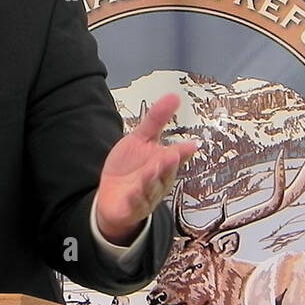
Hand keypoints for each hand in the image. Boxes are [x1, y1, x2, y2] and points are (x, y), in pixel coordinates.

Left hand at [96, 92, 198, 244]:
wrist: (113, 198)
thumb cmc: (131, 168)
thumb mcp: (140, 140)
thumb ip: (156, 120)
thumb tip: (175, 96)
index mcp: (163, 163)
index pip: (176, 155)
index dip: (182, 151)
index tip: (191, 145)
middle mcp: (158, 180)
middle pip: (164, 172)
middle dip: (167, 164)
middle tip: (171, 155)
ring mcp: (146, 195)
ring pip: (150, 188)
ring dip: (152, 180)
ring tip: (152, 170)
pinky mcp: (131, 208)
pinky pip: (134, 205)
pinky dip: (134, 200)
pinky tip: (133, 193)